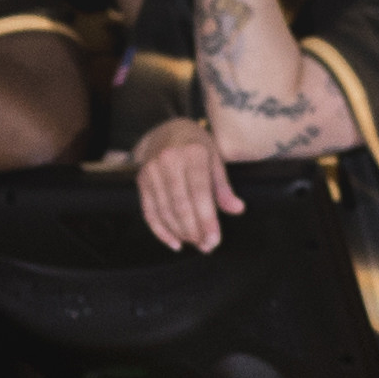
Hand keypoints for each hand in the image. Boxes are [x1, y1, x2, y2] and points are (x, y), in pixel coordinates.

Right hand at [132, 117, 240, 251]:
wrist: (165, 131)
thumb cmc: (195, 146)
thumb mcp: (214, 158)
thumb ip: (223, 186)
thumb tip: (237, 209)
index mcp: (193, 154)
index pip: (200, 193)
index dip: (207, 219)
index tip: (214, 239)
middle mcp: (169, 162)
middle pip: (180, 205)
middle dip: (194, 230)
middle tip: (206, 247)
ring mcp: (152, 172)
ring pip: (164, 211)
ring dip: (180, 232)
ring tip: (195, 243)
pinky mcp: (141, 182)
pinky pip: (149, 212)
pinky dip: (161, 231)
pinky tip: (175, 242)